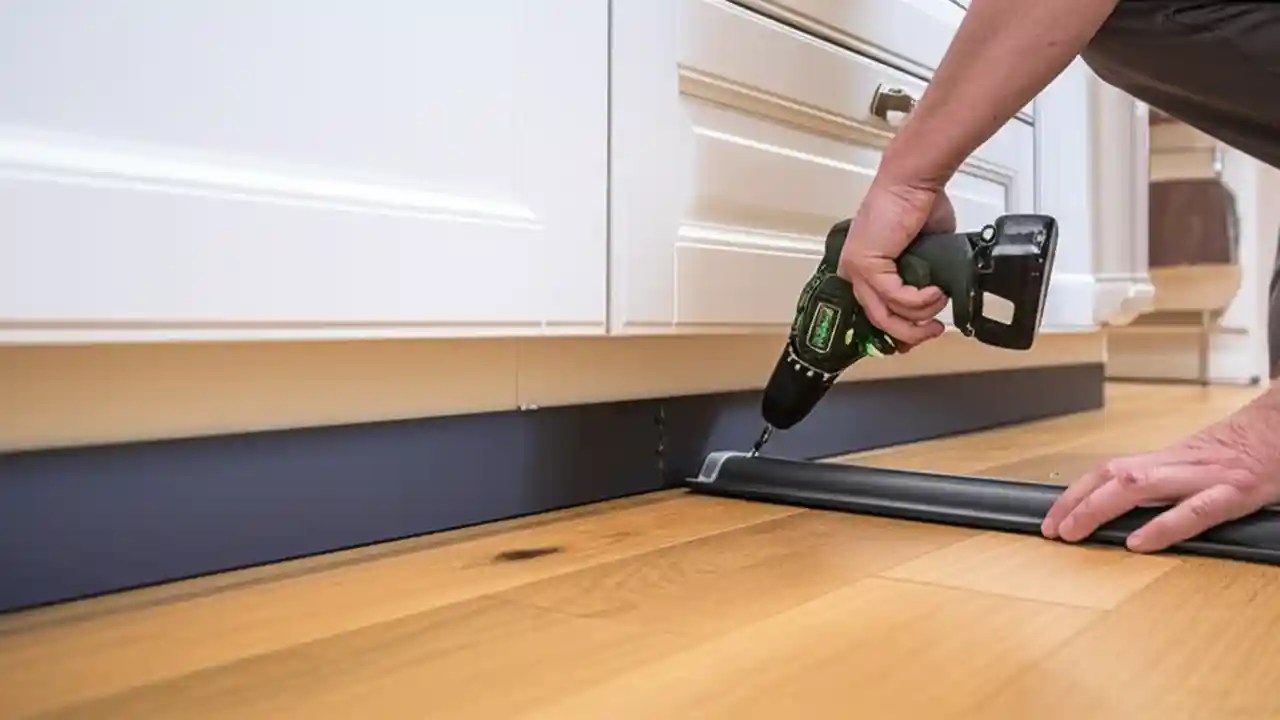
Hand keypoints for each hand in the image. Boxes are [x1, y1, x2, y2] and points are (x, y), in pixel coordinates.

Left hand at [837, 181, 953, 350]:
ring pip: (884, 315)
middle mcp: (855, 271)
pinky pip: (894, 299)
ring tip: (939, 304)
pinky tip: (934, 293)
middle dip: (910, 334)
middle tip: (934, 331)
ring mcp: (858, 269)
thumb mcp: (924, 251)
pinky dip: (919, 301)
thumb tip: (936, 292)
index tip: (920, 336)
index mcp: (866, 267)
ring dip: (919, 318)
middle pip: (877, 320)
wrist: (914, 180)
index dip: (898, 330)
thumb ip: (923, 275)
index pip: (874, 311)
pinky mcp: (867, 265)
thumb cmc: (919, 205)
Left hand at [1042, 391, 1279, 552]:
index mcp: (1169, 460)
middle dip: (1075, 502)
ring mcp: (1206, 477)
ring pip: (1140, 486)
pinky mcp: (1236, 492)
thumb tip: (1129, 506)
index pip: (1109, 470)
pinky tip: (1138, 542)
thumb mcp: (1201, 463)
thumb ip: (1169, 482)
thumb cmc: (1249, 448)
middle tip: (1051, 530)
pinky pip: (1194, 510)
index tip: (1052, 517)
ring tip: (1075, 533)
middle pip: (1113, 476)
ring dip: (1099, 509)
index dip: (1075, 493)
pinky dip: (1162, 526)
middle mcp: (1180, 465)